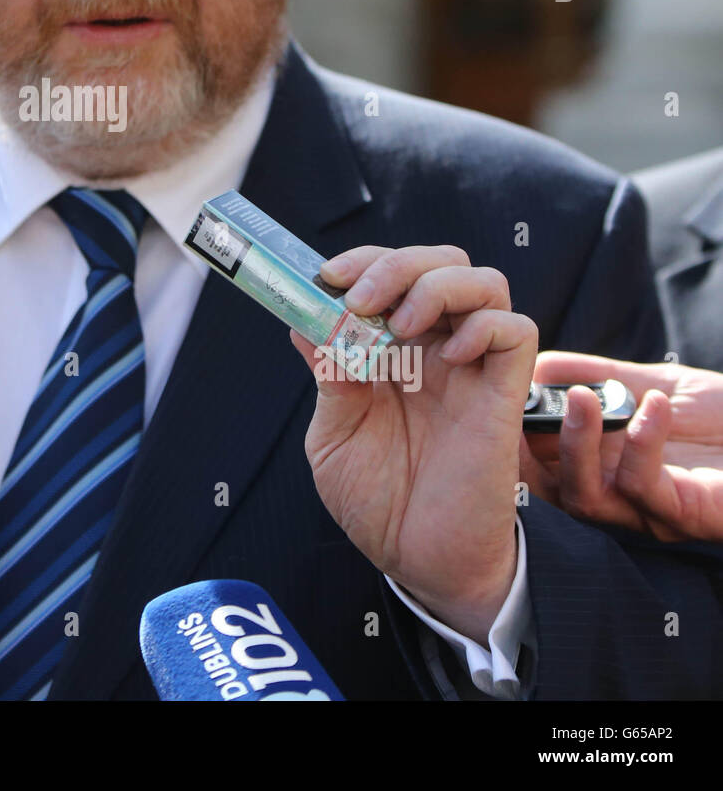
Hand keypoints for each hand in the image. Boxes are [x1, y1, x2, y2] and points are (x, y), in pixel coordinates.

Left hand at [290, 244, 536, 644]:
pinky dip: (484, 326)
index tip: (326, 276)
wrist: (418, 562)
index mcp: (391, 349)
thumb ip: (328, 378)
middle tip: (361, 298)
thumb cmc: (377, 501)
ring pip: (485, 281)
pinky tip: (448, 357)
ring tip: (403, 323)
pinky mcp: (506, 395)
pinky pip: (518, 330)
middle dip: (398, 263)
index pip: (390, 273)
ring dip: (438, 285)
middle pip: (440, 261)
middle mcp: (435, 348)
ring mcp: (472, 368)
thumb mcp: (332, 437)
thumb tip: (306, 322)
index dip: (362, 261)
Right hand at [519, 352, 722, 541]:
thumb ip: (595, 375)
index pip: (534, 460)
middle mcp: (615, 495)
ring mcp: (647, 512)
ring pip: (584, 497)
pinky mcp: (683, 515)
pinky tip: (653, 404)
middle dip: (525, 444)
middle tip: (517, 397)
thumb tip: (532, 360)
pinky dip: (640, 442)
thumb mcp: (651, 385)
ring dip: (576, 443)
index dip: (508, 432)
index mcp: (600, 466)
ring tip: (584, 397)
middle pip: (546, 487)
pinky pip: (643, 489)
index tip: (493, 388)